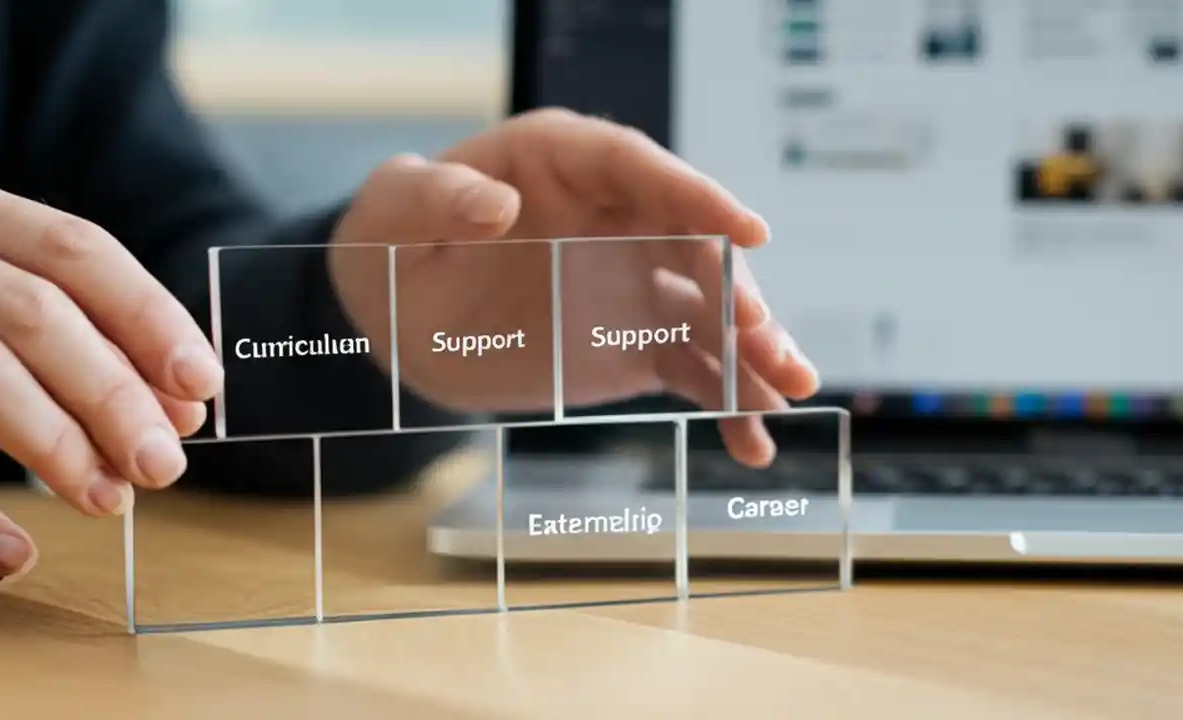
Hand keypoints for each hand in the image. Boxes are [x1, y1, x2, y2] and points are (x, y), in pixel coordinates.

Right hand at [0, 181, 222, 583]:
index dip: (149, 317)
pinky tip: (10, 554)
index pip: (74, 249)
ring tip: (111, 498)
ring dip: (53, 441)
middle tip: (167, 465)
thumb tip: (176, 406)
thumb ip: (64, 331)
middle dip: (113, 392)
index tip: (202, 386)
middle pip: (34, 312)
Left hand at [331, 109, 818, 466]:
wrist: (394, 320)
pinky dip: (723, 402)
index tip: (748, 231)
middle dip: (735, 289)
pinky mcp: (632, 344)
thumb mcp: (394, 209)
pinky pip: (690, 369)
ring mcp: (631, 283)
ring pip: (708, 311)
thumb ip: (437, 198)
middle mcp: (616, 216)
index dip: (698, 198)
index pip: (641, 170)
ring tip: (789, 392)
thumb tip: (495, 207)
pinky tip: (751, 441)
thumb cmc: (393, 240)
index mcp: (565, 161)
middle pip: (693, 245)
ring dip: (751, 351)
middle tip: (763, 334)